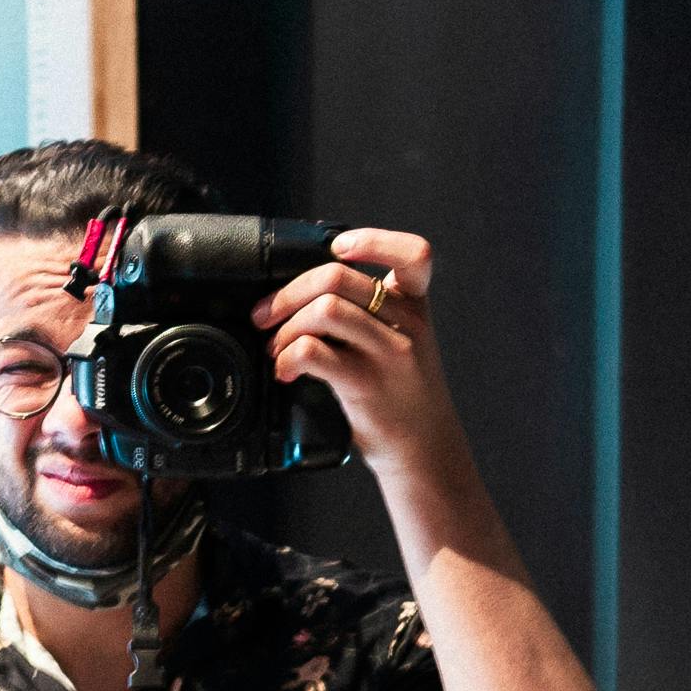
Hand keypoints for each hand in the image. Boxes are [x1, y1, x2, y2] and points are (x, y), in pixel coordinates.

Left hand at [252, 229, 467, 485]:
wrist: (425, 450)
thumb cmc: (402, 396)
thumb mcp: (403, 342)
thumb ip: (372, 314)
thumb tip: (305, 293)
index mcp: (415, 305)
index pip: (414, 254)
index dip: (373, 240)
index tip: (337, 247)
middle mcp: (407, 323)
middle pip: (339, 277)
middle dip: (289, 292)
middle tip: (266, 314)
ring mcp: (389, 353)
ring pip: (324, 309)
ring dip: (284, 326)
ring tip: (274, 348)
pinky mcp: (366, 384)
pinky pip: (313, 352)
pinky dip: (286, 357)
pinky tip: (284, 370)